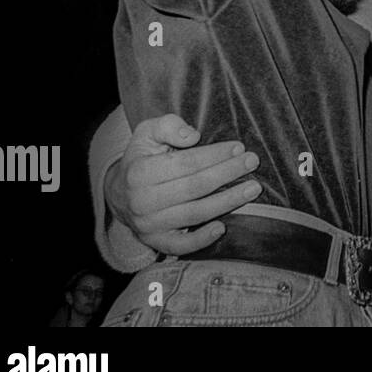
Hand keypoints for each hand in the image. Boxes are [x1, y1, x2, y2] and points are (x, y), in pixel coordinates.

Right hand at [105, 113, 259, 254]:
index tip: (238, 148)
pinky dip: (201, 239)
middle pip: (194, 187)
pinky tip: (223, 228)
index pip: (185, 163)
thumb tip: (193, 136)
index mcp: (139, 172)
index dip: (214, 155)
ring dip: (227, 202)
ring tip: (252, 189)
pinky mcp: (155, 241)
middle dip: (227, 173)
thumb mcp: (147, 132)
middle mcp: (142, 201)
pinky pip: (180, 246)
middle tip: (252, 162)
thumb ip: (168, 126)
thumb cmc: (142, 158)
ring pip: (194, 214)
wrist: (119, 193)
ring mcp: (148, 224)